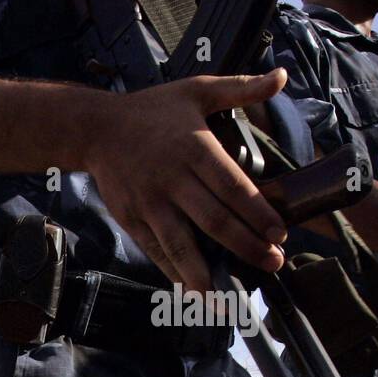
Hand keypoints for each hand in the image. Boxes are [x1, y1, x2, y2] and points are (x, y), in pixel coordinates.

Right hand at [85, 70, 289, 291]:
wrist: (95, 128)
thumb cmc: (152, 110)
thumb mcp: (197, 90)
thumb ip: (242, 88)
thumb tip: (282, 77)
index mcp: (194, 148)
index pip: (232, 186)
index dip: (257, 212)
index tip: (279, 232)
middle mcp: (172, 178)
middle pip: (214, 220)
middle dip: (246, 246)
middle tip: (273, 263)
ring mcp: (150, 204)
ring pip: (182, 244)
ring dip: (208, 274)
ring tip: (230, 298)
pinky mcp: (133, 220)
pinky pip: (158, 253)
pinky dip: (177, 275)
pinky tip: (196, 292)